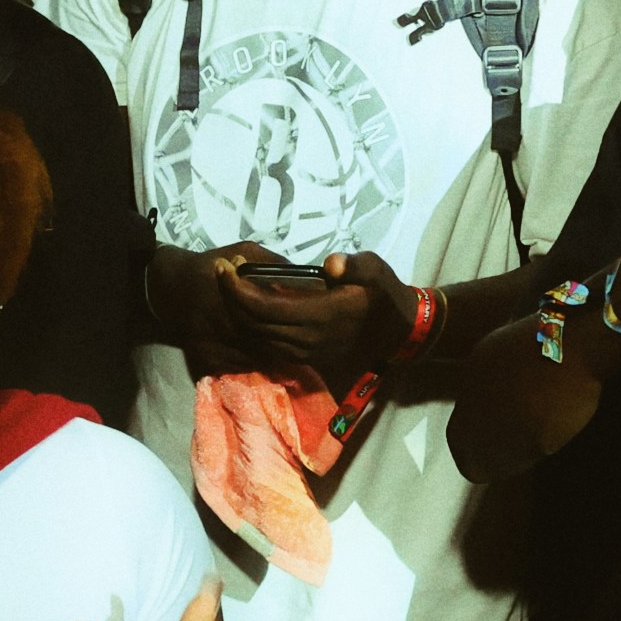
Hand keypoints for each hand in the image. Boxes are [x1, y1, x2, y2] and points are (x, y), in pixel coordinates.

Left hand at [222, 248, 412, 379]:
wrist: (399, 333)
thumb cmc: (386, 296)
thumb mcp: (377, 271)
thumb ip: (355, 266)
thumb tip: (331, 264)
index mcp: (321, 315)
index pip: (266, 305)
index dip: (239, 288)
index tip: (226, 266)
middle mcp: (307, 338)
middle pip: (254, 323)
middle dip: (230, 297)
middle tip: (221, 270)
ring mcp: (305, 351)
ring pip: (256, 337)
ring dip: (238, 313)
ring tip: (228, 284)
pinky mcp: (305, 356)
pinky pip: (267, 345)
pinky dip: (251, 327)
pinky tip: (246, 306)